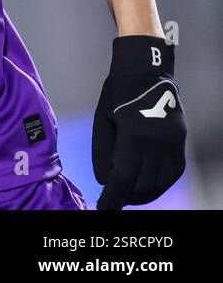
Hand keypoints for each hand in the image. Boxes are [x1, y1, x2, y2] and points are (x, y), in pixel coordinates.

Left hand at [91, 35, 185, 208]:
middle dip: (125, 196)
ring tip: (127, 194)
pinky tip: (147, 185)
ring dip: (143, 193)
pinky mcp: (180, 143)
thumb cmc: (116, 95)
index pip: (122, 179)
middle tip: (112, 198)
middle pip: (141, 185)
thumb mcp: (102, 121)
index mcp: (133, 137)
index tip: (103, 209)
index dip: (112, 199)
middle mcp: (157, 144)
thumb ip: (103, 152)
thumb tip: (104, 181)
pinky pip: (173, 173)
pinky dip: (160, 184)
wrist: (146, 72)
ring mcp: (172, 144)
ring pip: (159, 182)